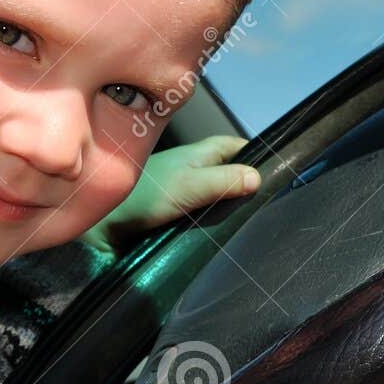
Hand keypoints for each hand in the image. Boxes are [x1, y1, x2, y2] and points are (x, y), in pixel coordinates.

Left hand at [93, 135, 259, 253]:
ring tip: (253, 224)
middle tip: (269, 204)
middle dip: (248, 184)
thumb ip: (223, 182)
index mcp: (200, 154)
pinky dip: (215, 223)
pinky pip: (206, 215)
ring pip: (219, 195)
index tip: (278, 171)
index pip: (238, 147)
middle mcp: (194, 170)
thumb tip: (258, 177)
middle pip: (231, 172)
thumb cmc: (143, 199)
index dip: (257, 155)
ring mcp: (186, 193)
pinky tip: (224, 237)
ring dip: (231, 207)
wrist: (104, 229)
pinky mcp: (178, 216)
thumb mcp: (190, 187)